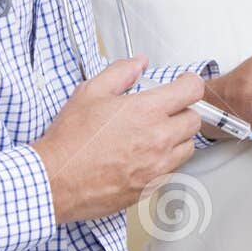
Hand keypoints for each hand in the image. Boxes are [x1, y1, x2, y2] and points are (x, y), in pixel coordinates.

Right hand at [30, 56, 202, 222]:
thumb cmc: (70, 141)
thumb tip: (138, 63)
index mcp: (146, 111)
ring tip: (153, 134)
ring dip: (177, 138)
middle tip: (165, 110)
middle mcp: (158, 139)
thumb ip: (120, 73)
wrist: (57, 180)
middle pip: (194, 120)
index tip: (183, 84)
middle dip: (182, 111)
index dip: (189, 83)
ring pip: (187, 147)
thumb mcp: (90, 93)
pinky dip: (165, 161)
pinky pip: (172, 170)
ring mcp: (158, 166)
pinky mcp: (151, 186)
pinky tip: (143, 155)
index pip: (191, 91)